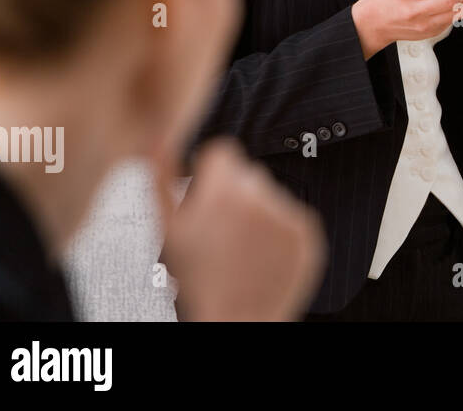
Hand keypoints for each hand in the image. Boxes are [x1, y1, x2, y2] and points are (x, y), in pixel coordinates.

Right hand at [155, 138, 325, 321]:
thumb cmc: (195, 284)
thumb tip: (155, 139)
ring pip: (269, 196)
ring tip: (237, 248)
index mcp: (222, 192)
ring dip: (254, 213)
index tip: (204, 194)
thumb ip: (159, 178)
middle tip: (217, 229)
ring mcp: (287, 215)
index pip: (222, 152)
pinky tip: (259, 255)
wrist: (236, 323)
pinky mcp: (307, 233)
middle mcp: (259, 197)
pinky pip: (291, 216)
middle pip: (246, 174)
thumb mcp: (165, 232)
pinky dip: (277, 232)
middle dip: (231, 194)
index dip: (209, 173)